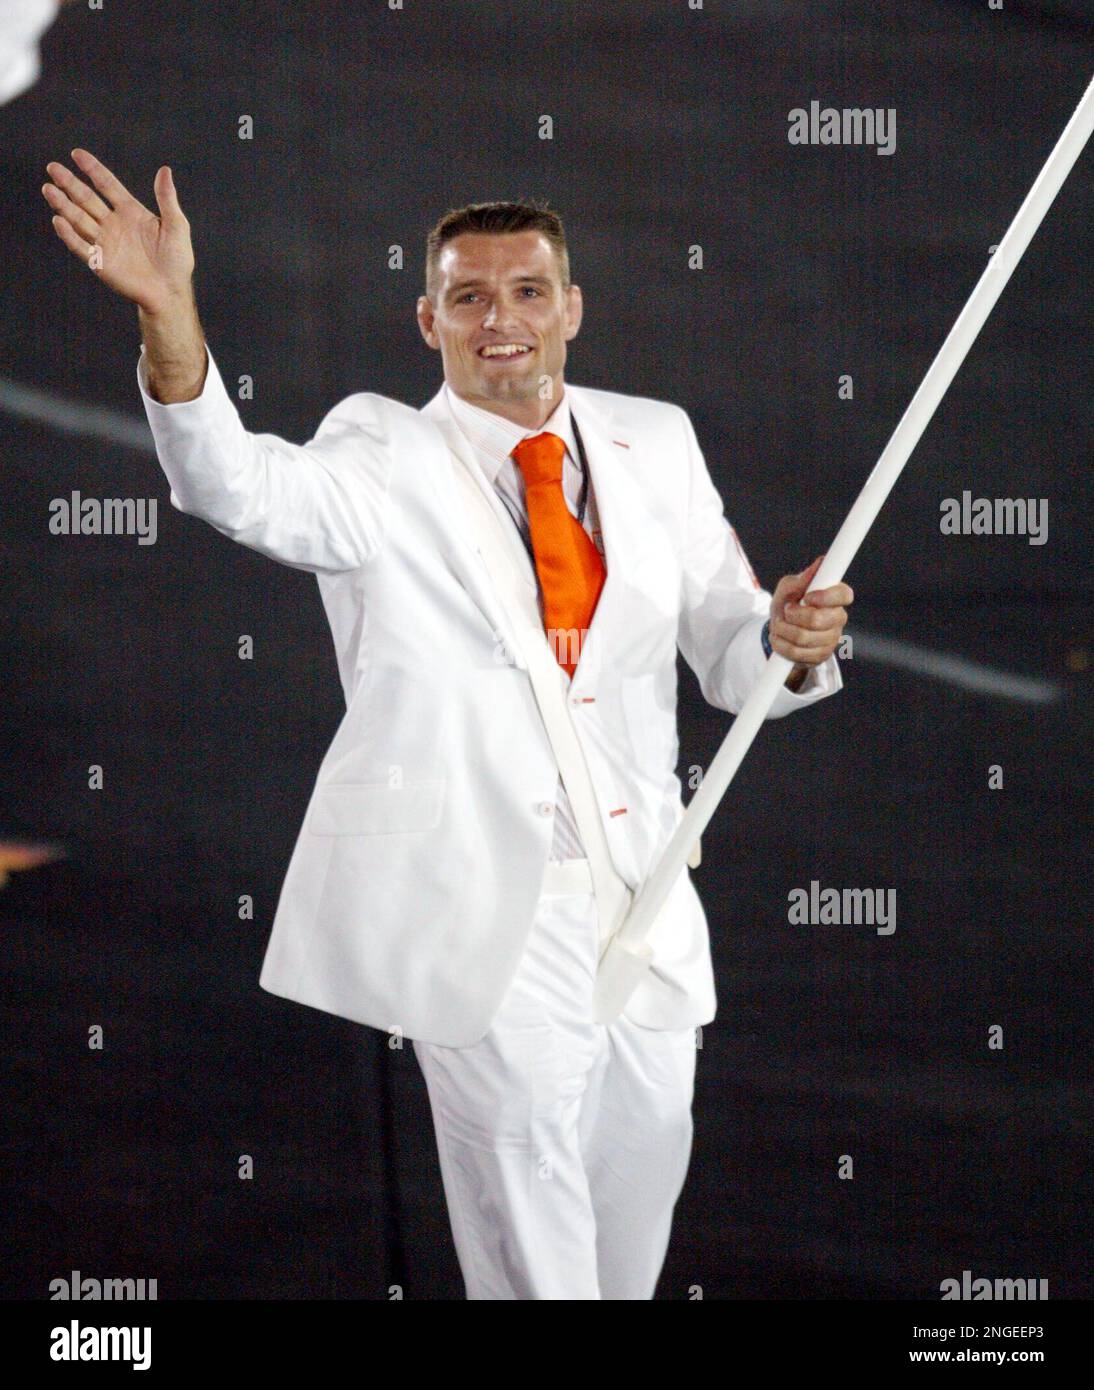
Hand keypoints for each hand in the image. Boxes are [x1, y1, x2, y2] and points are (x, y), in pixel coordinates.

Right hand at [43, 149, 193, 314]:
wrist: (170, 292)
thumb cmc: (177, 261)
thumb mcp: (176, 225)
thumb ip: (167, 199)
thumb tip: (165, 171)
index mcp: (130, 211)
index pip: (106, 184)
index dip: (92, 169)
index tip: (77, 154)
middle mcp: (113, 224)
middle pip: (86, 198)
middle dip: (69, 183)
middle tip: (53, 168)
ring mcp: (105, 242)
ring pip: (78, 218)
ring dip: (63, 204)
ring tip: (48, 189)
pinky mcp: (100, 262)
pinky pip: (80, 246)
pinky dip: (69, 235)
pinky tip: (58, 221)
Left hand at [770, 555, 852, 665]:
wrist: (780, 631)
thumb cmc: (788, 604)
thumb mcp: (788, 589)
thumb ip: (801, 579)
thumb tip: (820, 563)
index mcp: (835, 598)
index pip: (844, 595)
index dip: (826, 597)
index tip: (807, 597)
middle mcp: (838, 618)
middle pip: (818, 620)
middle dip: (793, 615)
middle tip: (787, 611)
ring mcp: (831, 640)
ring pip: (803, 638)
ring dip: (783, 629)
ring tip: (780, 624)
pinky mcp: (820, 657)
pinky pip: (796, 653)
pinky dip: (781, 644)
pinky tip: (781, 638)